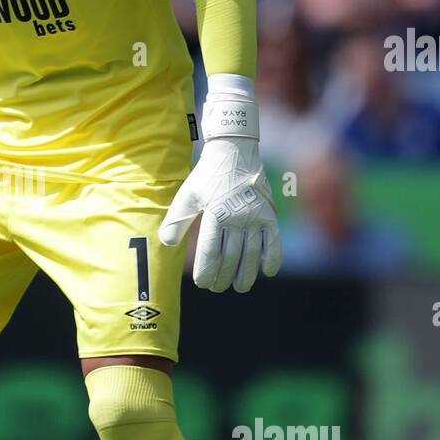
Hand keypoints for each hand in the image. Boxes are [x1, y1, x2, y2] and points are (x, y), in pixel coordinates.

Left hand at [158, 86, 281, 292]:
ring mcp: (255, 216)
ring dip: (246, 273)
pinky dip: (272, 257)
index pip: (210, 250)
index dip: (206, 269)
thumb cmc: (207, 176)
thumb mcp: (187, 195)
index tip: (202, 283)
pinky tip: (267, 272)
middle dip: (223, 276)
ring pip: (252, 252)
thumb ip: (176, 220)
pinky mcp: (269, 213)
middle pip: (231, 255)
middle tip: (217, 288)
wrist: (235, 150)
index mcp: (215, 213)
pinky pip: (273, 240)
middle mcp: (237, 216)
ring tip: (240, 287)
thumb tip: (166, 243)